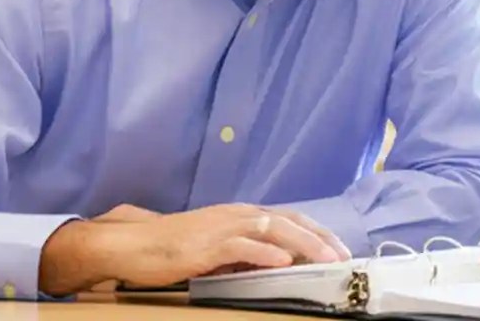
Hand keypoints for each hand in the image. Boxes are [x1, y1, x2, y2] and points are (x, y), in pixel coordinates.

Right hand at [40, 203, 351, 294]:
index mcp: (242, 215)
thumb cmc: (175, 247)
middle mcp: (237, 215)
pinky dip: (264, 252)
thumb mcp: (218, 248)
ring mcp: (222, 227)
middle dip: (320, 238)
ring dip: (303, 243)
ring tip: (326, 258)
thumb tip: (278, 263)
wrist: (135, 243)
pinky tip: (282, 260)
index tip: (340, 248)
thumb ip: (247, 252)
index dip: (318, 231)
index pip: (289, 218)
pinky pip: (240, 246)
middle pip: (288, 220)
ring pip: (272, 228)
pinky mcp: (206, 244)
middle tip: (344, 256)